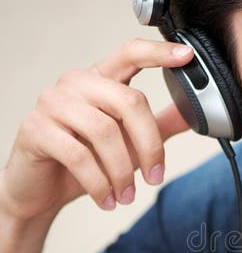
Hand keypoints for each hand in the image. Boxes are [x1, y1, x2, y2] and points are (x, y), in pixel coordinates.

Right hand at [0, 38, 193, 221]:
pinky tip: (107, 199)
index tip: (187, 56)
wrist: (40, 191)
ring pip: (104, 131)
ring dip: (123, 171)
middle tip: (156, 177)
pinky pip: (78, 155)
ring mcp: (52, 103)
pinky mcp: (36, 129)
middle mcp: (75, 83)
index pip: (130, 54)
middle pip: (128, 101)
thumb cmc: (84, 160)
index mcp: (100, 78)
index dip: (158, 53)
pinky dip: (99, 183)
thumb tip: (195, 113)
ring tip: (127, 195)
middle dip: (150, 145)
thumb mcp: (128, 141)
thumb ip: (158, 124)